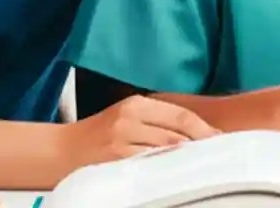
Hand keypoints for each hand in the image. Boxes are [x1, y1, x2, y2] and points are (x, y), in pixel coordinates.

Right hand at [58, 95, 216, 170]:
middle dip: (198, 146)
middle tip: (216, 155)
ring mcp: (120, 141)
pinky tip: (171, 175)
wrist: (59, 151)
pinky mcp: (113, 161)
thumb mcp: (126, 117)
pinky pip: (146, 167)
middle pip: (176, 134)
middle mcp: (129, 119)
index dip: (204, 129)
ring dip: (183, 160)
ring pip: (164, 151)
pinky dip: (162, 171)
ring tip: (198, 165)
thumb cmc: (98, 135)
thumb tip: (194, 134)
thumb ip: (157, 121)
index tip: (220, 139)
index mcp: (135, 104)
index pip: (181, 116)